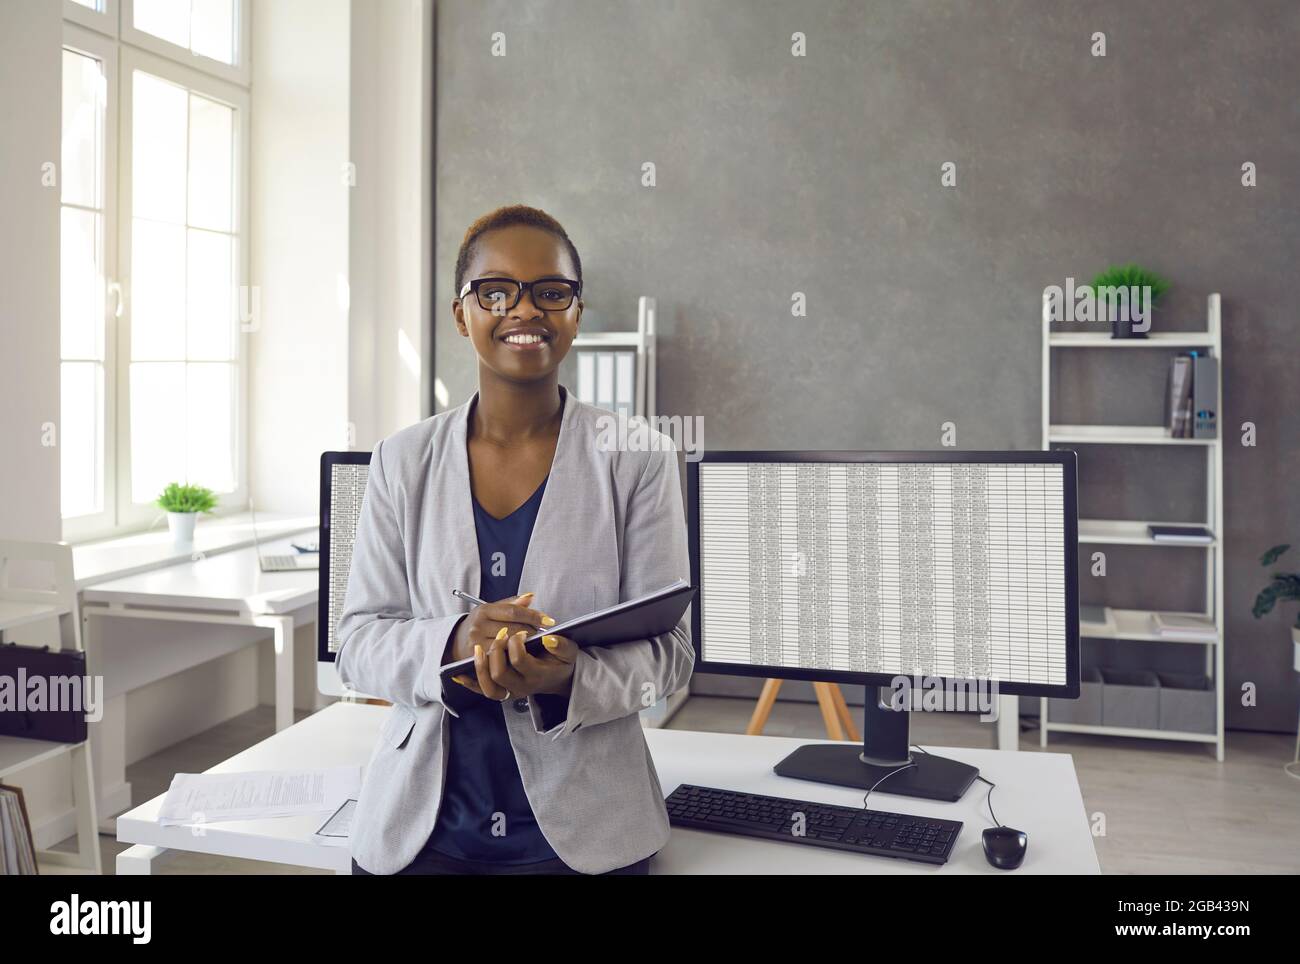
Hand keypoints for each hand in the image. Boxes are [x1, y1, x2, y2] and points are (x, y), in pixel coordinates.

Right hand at [447, 591, 553, 663]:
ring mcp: (477, 644)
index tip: (549, 620)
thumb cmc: (480, 624)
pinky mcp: (478, 659)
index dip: (533, 616)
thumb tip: (530, 597)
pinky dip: (514, 656)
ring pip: (509, 646)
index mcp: (484, 611)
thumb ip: (512, 604)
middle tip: (544, 633)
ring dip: (525, 645)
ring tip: (534, 643)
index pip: (513, 612)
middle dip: (532, 631)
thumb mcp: (492, 609)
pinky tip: (523, 654)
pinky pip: (502, 659)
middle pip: (513, 629)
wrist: (457, 642)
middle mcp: (478, 627)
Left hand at [454, 629, 578, 700]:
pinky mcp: (502, 692)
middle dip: (497, 650)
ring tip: (478, 649)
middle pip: (500, 673)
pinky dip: (470, 682)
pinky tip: (458, 674)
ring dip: (480, 666)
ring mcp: (510, 691)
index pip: (519, 660)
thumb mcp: (569, 652)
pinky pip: (481, 691)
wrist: (558, 679)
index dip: (516, 642)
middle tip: (501, 634)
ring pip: (488, 686)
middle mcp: (522, 686)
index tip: (520, 630)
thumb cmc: (561, 662)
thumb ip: (562, 645)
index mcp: (537, 675)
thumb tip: (548, 638)